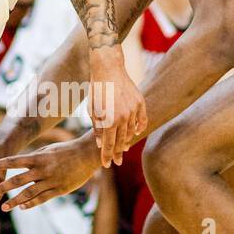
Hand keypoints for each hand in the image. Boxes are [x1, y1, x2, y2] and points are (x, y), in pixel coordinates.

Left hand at [0, 134, 101, 212]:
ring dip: (15, 200)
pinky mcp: (60, 189)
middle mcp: (43, 169)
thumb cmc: (66, 150)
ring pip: (29, 192)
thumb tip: (19, 162)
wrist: (87, 155)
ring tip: (3, 207)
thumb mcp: (48, 150)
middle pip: (19, 179)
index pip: (14, 161)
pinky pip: (43, 198)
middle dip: (3, 187)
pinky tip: (22, 208)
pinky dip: (31, 203)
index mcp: (38, 157)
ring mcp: (51, 180)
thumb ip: (34, 158)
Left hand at [88, 47, 146, 166]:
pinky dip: (140, 127)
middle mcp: (123, 118)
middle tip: (117, 162)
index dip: (107, 156)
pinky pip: (142, 120)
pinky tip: (137, 133)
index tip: (106, 165)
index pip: (108, 145)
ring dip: (127, 140)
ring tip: (124, 147)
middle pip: (121, 141)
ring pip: (132, 131)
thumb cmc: (97, 89)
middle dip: (118, 153)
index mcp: (109, 121)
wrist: (109, 68)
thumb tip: (100, 144)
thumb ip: (97, 128)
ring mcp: (133, 111)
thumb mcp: (92, 110)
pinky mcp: (140, 103)